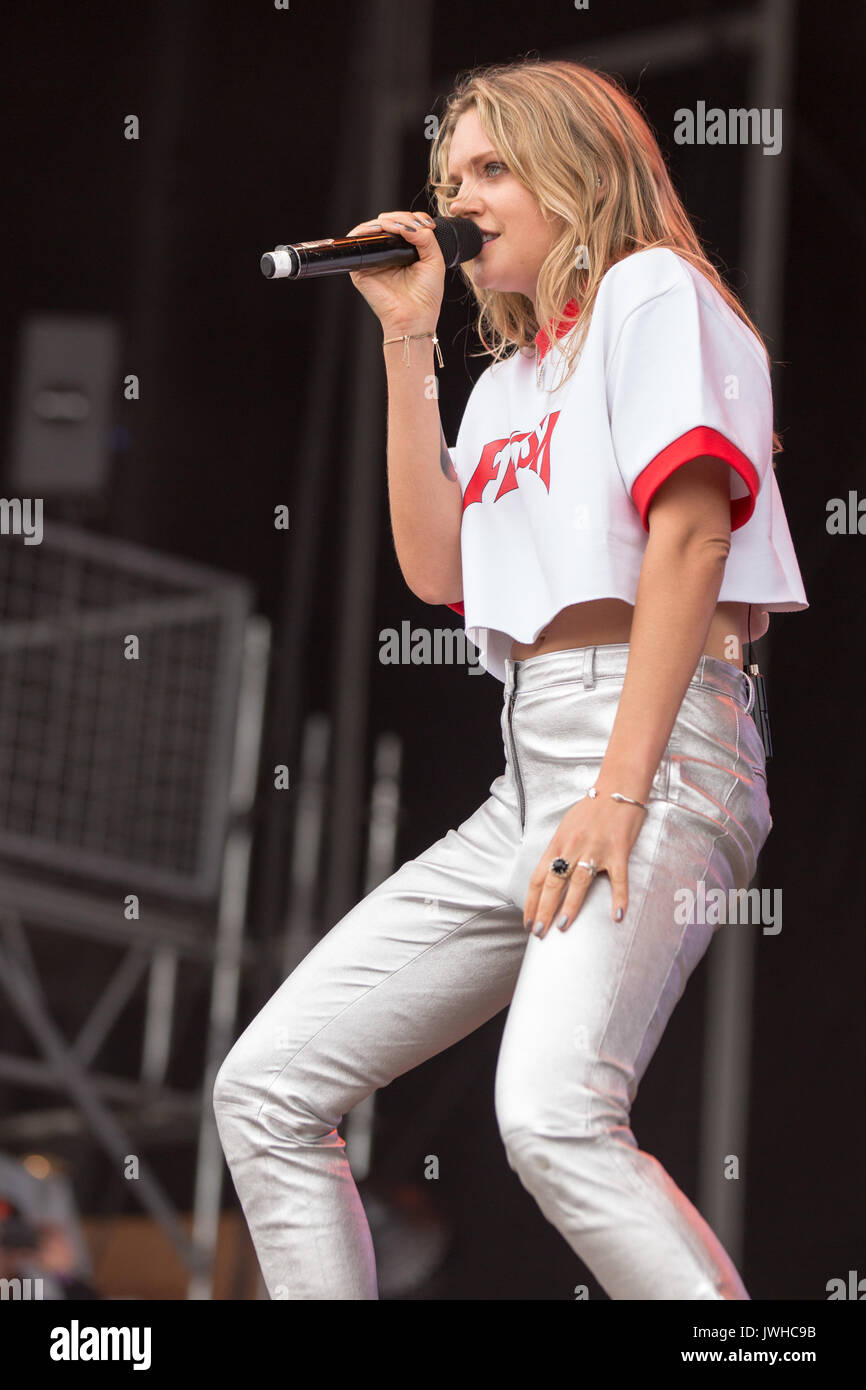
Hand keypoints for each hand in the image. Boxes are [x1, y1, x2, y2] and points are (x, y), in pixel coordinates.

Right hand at [346, 210, 445, 332]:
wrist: (414, 318)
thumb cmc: (426, 296)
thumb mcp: (434, 261)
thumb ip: (426, 238)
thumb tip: (409, 224)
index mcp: (404, 251)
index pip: (404, 223)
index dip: (413, 217)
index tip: (428, 224)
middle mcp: (387, 253)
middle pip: (388, 222)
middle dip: (401, 218)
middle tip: (414, 226)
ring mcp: (373, 259)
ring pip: (373, 228)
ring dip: (387, 221)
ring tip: (400, 227)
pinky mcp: (361, 268)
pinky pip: (358, 242)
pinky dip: (366, 231)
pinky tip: (380, 230)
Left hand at [523, 792, 647, 937]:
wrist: (618, 789)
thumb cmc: (591, 809)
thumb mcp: (566, 827)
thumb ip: (559, 851)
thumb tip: (550, 875)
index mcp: (558, 843)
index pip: (539, 877)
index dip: (532, 901)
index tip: (528, 920)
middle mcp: (573, 847)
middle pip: (554, 883)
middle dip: (544, 910)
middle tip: (540, 932)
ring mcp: (596, 850)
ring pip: (579, 882)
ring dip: (570, 907)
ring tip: (563, 926)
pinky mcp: (618, 851)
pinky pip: (618, 879)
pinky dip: (618, 898)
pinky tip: (617, 915)